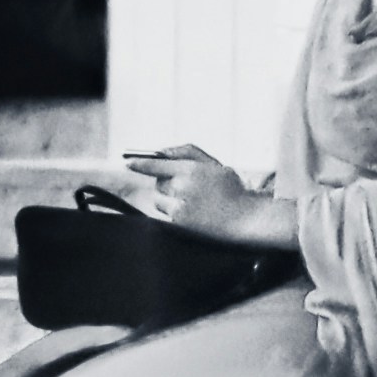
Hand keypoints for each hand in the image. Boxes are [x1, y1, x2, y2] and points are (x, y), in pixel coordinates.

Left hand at [112, 146, 279, 243]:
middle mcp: (183, 187)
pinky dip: (174, 213)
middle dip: (166, 183)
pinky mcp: (180, 225)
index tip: (127, 162)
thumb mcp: (214, 165)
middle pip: (158, 183)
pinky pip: (166, 215)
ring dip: (168, 200)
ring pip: (159, 200)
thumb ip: (187, 153)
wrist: (248, 220)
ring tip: (193, 203)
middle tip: (185, 188)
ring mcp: (181, 207)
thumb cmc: (232, 191)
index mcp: (192, 169)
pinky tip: (194, 214)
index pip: (155, 165)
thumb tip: (160, 151)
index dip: (139, 164)